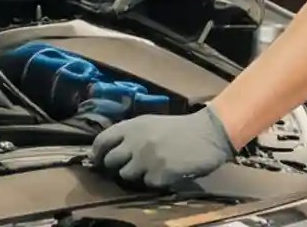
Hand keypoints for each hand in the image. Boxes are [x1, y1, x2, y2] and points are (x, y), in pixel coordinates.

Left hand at [90, 107, 234, 187]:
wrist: (209, 132)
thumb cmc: (180, 128)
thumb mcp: (151, 123)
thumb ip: (131, 134)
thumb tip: (110, 150)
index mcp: (133, 126)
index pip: (101, 141)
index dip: (97, 154)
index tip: (98, 160)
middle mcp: (136, 141)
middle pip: (110, 161)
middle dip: (117, 166)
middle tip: (130, 166)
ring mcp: (147, 158)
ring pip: (125, 175)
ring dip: (136, 175)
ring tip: (151, 168)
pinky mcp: (160, 173)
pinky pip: (147, 184)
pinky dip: (155, 181)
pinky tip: (167, 172)